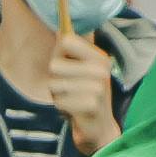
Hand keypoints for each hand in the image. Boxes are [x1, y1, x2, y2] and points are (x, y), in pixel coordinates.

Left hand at [31, 20, 118, 145]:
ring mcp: (98, 87)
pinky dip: (63, 107)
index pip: (66, 40)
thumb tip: (60, 28)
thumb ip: (71, 50)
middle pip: (54, 64)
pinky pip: (59, 101)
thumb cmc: (86, 96)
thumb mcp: (81, 70)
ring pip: (54, 84)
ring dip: (58, 95)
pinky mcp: (92, 105)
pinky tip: (75, 110)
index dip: (59, 53)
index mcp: (100, 57)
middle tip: (69, 89)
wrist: (99, 128)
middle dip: (55, 80)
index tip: (67, 64)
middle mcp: (101, 69)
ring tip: (72, 99)